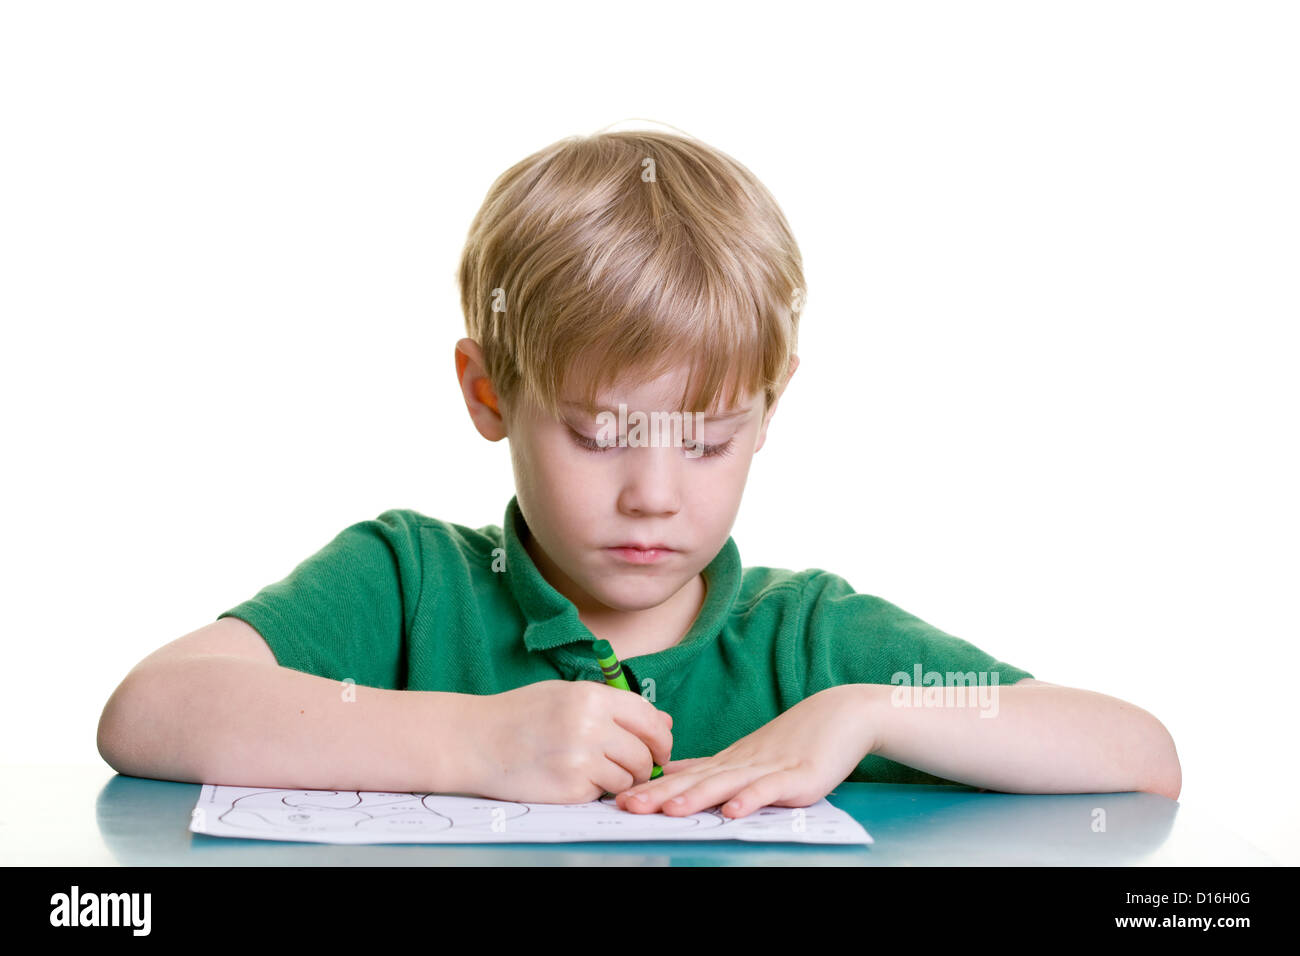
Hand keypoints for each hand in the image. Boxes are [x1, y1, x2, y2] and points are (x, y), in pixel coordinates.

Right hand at [459, 680, 673, 803]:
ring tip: (597, 770)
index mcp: (592, 697)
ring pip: (629, 776)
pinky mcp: (571, 788)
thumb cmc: (521, 715)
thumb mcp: (567, 695)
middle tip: (636, 766)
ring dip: (622, 778)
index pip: (649, 717)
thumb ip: (615, 706)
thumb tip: (664, 722)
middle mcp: (591, 725)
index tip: (659, 747)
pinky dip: (597, 789)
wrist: (476, 741)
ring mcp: (581, 758)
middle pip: (644, 751)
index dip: (661, 735)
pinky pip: (603, 792)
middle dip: (646, 762)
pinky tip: (575, 778)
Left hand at [613, 684, 879, 818]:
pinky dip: (752, 799)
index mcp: (729, 761)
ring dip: (696, 797)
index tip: (618, 799)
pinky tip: (734, 811)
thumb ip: (711, 769)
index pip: (683, 776)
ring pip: (726, 783)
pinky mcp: (798, 777)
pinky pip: (771, 790)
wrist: (840, 715)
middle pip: (696, 780)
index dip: (651, 788)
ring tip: (669, 809)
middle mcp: (742, 763)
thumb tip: (670, 776)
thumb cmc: (794, 739)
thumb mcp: (748, 755)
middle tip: (627, 806)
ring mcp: (769, 769)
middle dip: (660, 795)